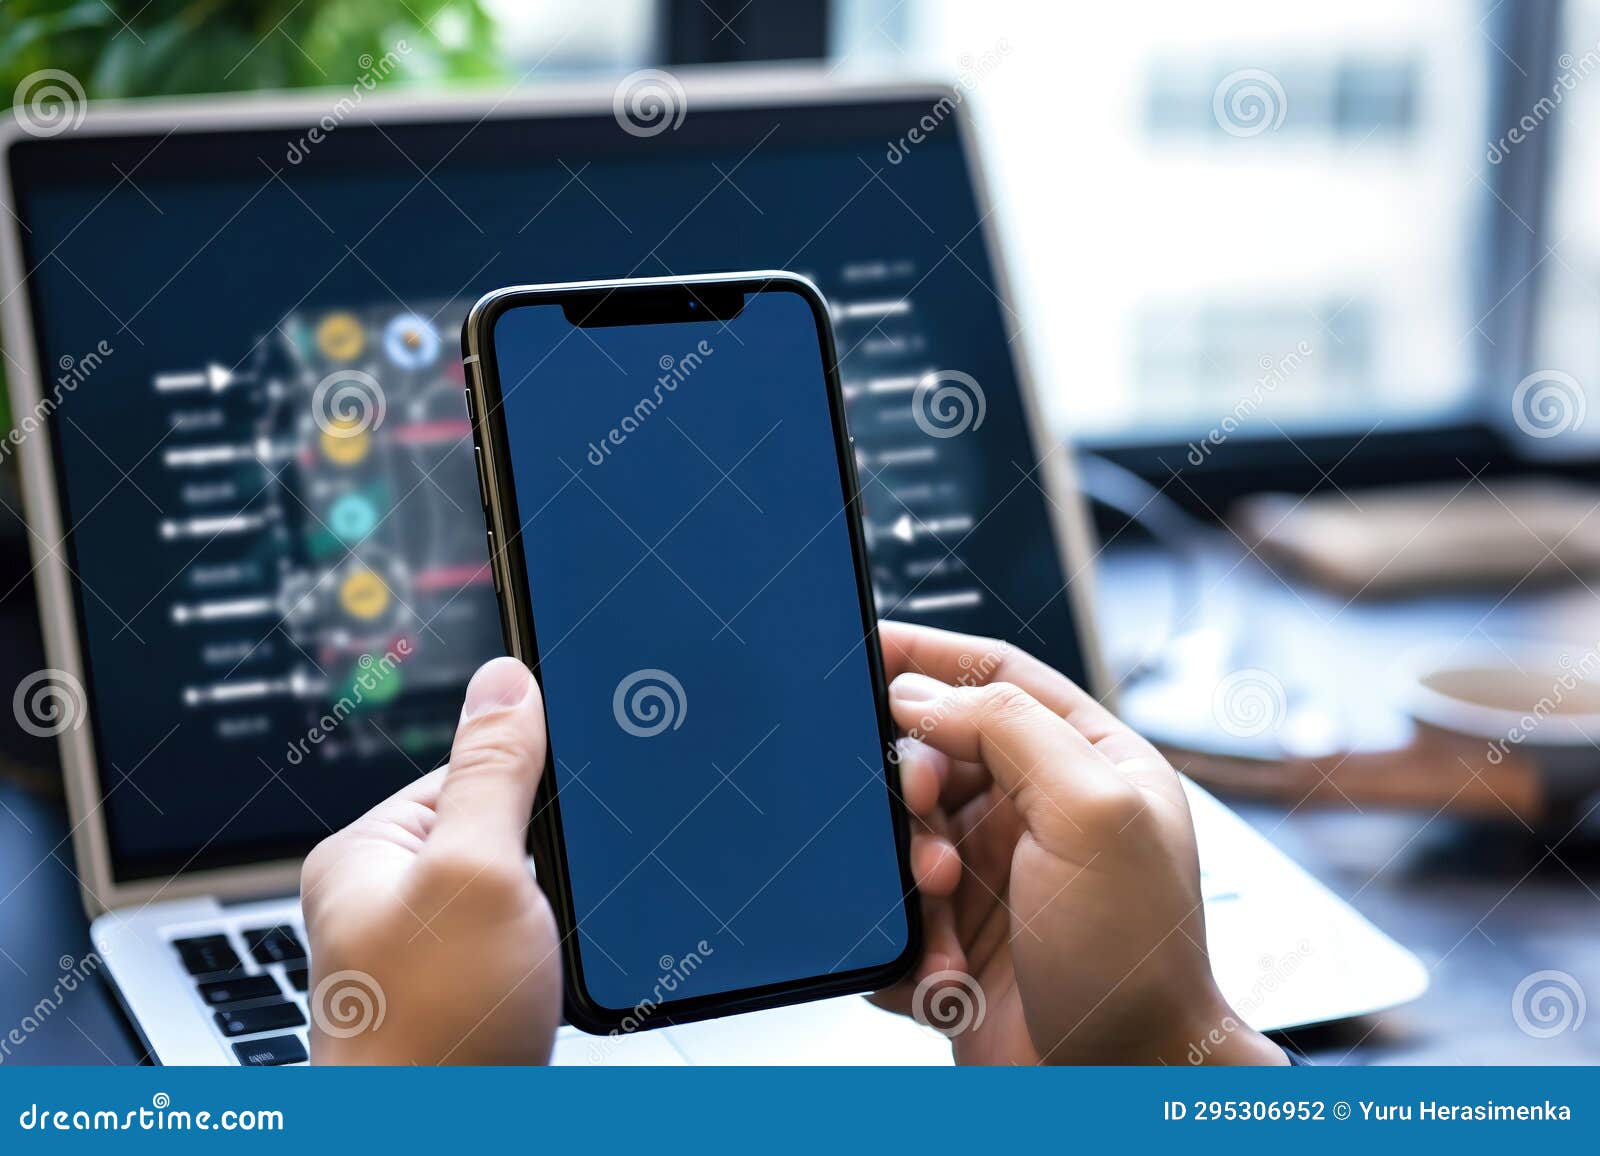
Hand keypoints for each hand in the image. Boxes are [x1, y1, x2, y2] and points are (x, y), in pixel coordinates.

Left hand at [300, 657, 560, 1063]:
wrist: (442, 1146)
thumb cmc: (432, 1034)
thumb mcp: (476, 872)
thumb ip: (494, 771)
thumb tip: (505, 679)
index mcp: (367, 855)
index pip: (462, 768)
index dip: (524, 777)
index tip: (571, 786)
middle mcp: (390, 901)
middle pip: (499, 828)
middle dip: (545, 853)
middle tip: (550, 896)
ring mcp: (429, 955)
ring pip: (522, 889)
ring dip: (554, 907)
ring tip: (543, 952)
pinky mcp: (471, 996)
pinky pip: (528, 940)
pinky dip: (555, 950)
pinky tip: (554, 977)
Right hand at [872, 621, 1285, 1066]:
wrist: (1117, 1084)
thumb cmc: (1137, 960)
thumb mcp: (1093, 813)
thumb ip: (1011, 730)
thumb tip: (923, 695)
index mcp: (1088, 762)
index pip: (999, 678)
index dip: (931, 657)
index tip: (867, 644)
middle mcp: (1040, 810)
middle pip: (938, 750)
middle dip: (915, 778)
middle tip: (917, 805)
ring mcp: (994, 874)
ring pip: (903, 830)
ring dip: (909, 866)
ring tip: (941, 901)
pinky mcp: (954, 934)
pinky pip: (891, 906)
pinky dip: (904, 933)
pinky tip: (941, 963)